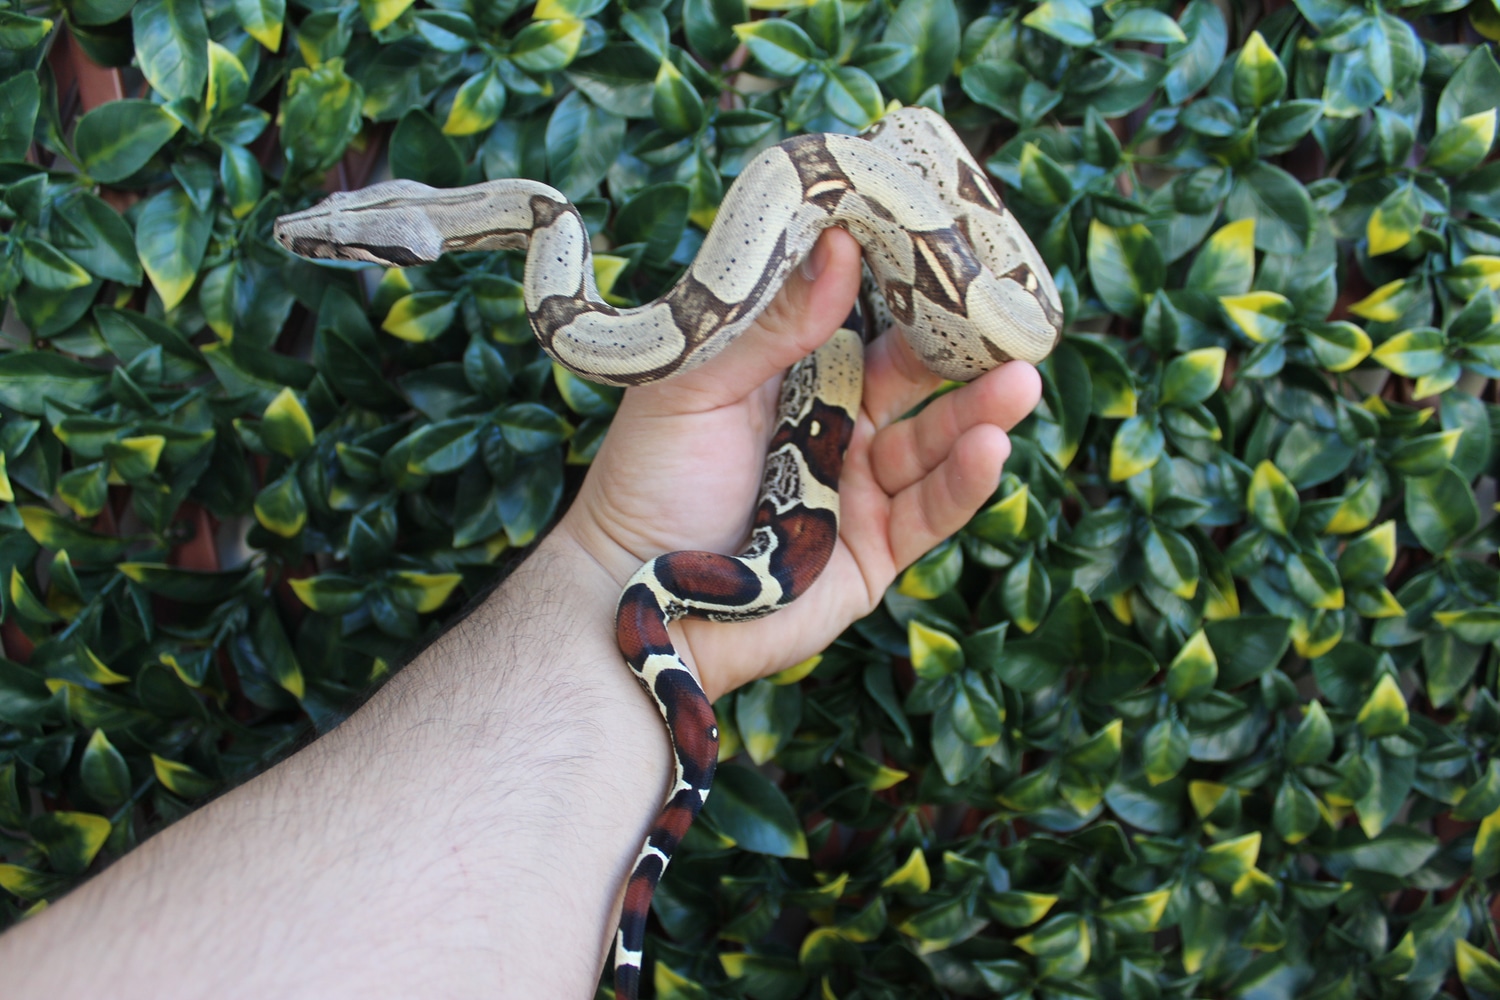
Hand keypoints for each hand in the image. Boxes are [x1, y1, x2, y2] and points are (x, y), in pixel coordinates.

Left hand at [554, 228, 1041, 700]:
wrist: (636, 597)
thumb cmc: (650, 481)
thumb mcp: (698, 386)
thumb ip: (773, 325)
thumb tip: (839, 244)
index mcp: (784, 377)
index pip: (856, 321)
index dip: (903, 289)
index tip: (951, 247)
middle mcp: (827, 428)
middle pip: (908, 379)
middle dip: (959, 351)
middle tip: (1009, 317)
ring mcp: (855, 489)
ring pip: (931, 443)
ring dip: (977, 413)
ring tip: (1020, 382)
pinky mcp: (875, 552)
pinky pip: (930, 511)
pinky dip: (964, 482)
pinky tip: (990, 448)